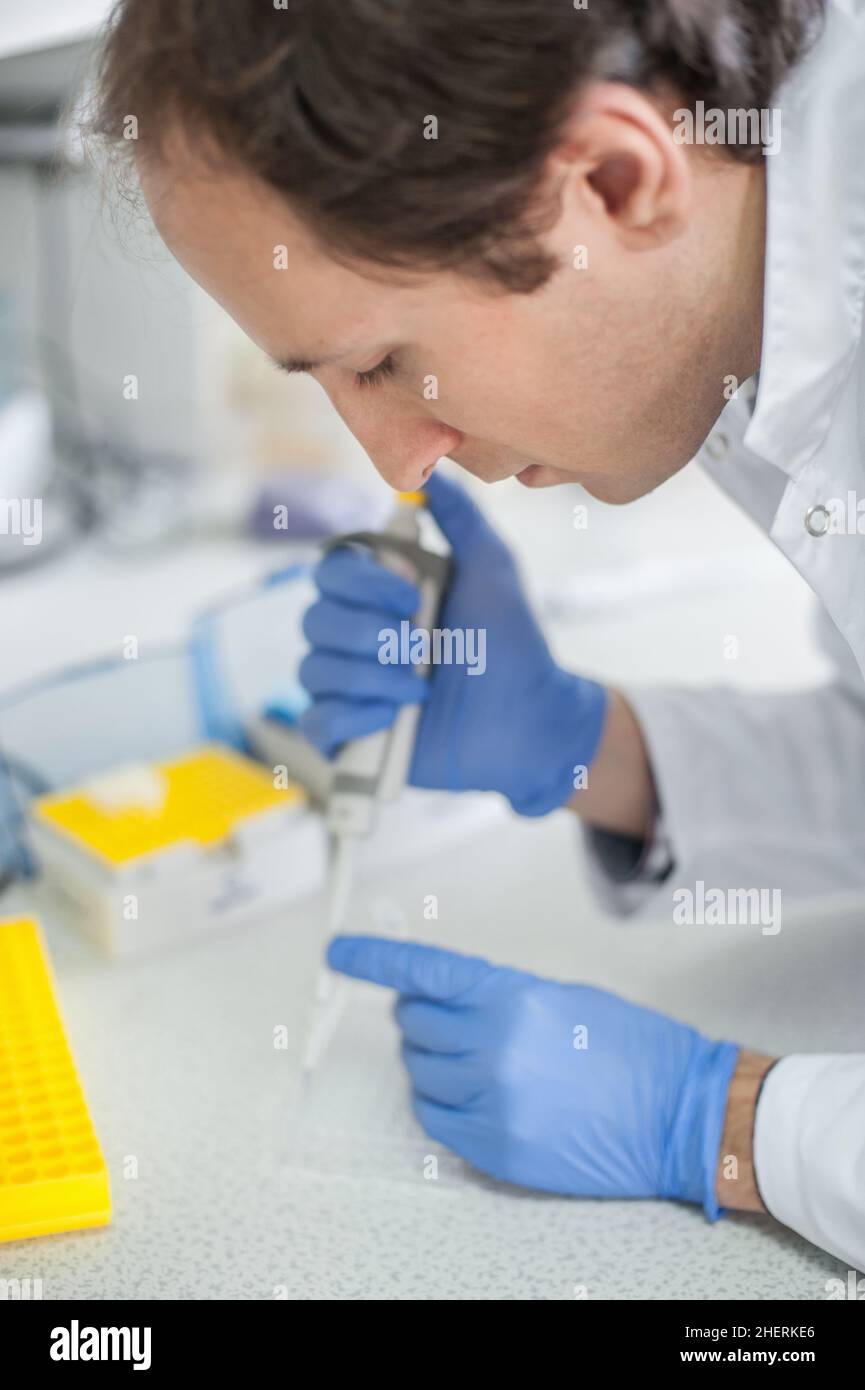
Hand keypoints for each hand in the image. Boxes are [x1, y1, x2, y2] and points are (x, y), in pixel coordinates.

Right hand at [299, 471, 607, 814]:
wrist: (530, 718)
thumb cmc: (514, 644)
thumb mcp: (492, 569)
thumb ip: (461, 518)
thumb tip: (430, 477)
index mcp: (381, 596)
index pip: (332, 572)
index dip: (364, 583)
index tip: (414, 595)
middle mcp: (358, 637)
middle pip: (316, 619)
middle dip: (370, 633)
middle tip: (422, 645)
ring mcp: (352, 687)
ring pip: (314, 669)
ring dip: (371, 676)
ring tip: (421, 687)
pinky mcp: (353, 736)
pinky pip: (317, 723)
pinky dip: (350, 718)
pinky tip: (393, 717)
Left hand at [328, 935, 739, 1214]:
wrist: (678, 1114)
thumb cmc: (631, 1049)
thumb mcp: (561, 997)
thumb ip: (495, 995)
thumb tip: (440, 999)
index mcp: (511, 997)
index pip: (424, 970)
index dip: (375, 958)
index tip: (341, 952)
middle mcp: (494, 1047)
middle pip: (414, 1024)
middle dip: (423, 1016)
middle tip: (452, 1019)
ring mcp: (492, 1101)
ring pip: (419, 1072)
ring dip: (434, 1061)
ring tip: (478, 1059)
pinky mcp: (496, 1147)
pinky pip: (435, 1118)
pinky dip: (441, 1102)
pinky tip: (472, 1093)